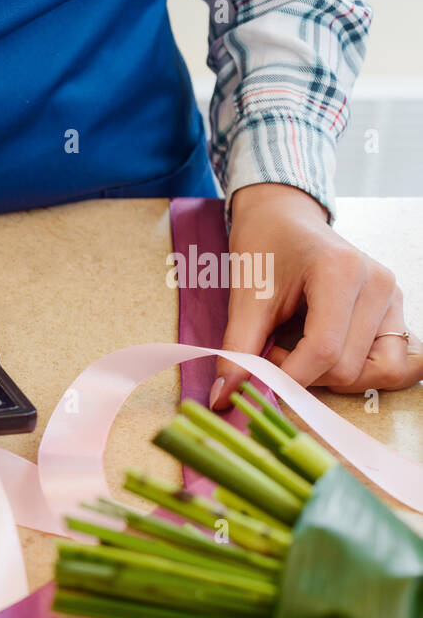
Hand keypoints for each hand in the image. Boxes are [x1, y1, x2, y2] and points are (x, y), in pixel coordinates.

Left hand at [212, 183, 421, 408]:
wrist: (283, 219)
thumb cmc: (264, 250)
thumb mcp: (245, 298)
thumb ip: (237, 350)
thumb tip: (222, 398)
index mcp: (342, 272)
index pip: (324, 350)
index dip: (288, 377)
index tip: (258, 376)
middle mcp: (378, 284)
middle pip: (349, 368)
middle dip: (306, 376)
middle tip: (274, 353)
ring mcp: (393, 298)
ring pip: (379, 371)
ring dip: (335, 379)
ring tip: (301, 354)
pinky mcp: (395, 311)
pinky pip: (393, 362)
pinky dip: (360, 372)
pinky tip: (326, 357)